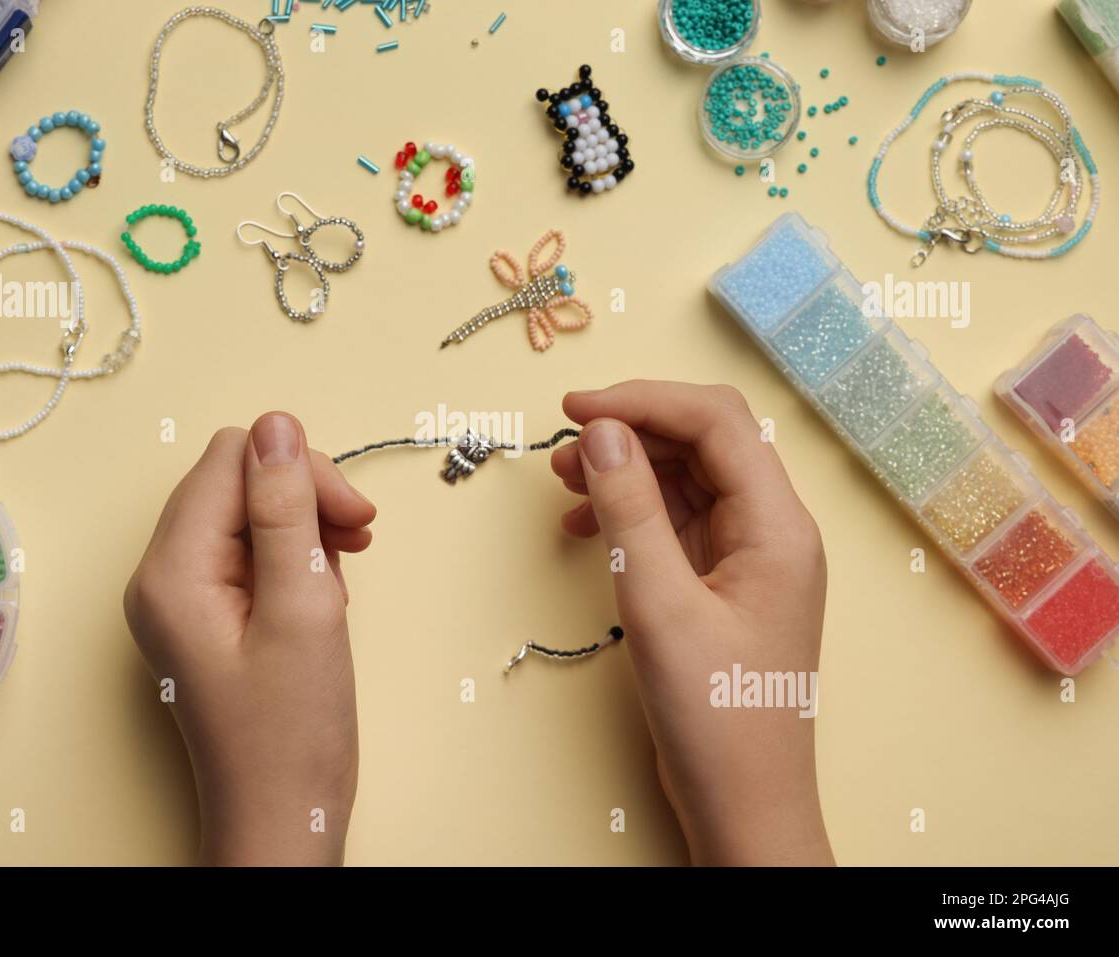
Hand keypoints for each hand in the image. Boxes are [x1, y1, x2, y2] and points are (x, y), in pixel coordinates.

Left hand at [124, 412, 375, 865]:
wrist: (283, 816)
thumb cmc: (293, 732)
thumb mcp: (303, 606)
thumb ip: (286, 509)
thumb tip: (276, 424)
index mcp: (172, 570)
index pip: (231, 459)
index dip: (298, 472)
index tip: (350, 517)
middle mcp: (161, 577)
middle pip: (233, 482)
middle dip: (302, 499)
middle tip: (356, 540)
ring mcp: (178, 599)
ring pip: (244, 516)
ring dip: (302, 529)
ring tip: (340, 577)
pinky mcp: (202, 617)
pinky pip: (245, 555)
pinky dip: (291, 560)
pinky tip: (321, 594)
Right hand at [552, 381, 833, 865]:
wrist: (742, 804)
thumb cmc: (716, 717)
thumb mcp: (659, 605)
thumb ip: (630, 510)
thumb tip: (605, 432)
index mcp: (778, 526)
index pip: (716, 422)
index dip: (644, 400)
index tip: (576, 408)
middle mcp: (772, 530)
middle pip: (703, 442)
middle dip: (633, 432)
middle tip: (566, 450)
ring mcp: (749, 557)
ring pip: (688, 479)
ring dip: (627, 471)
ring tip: (567, 482)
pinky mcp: (724, 583)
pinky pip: (678, 522)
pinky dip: (631, 512)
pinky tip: (586, 526)